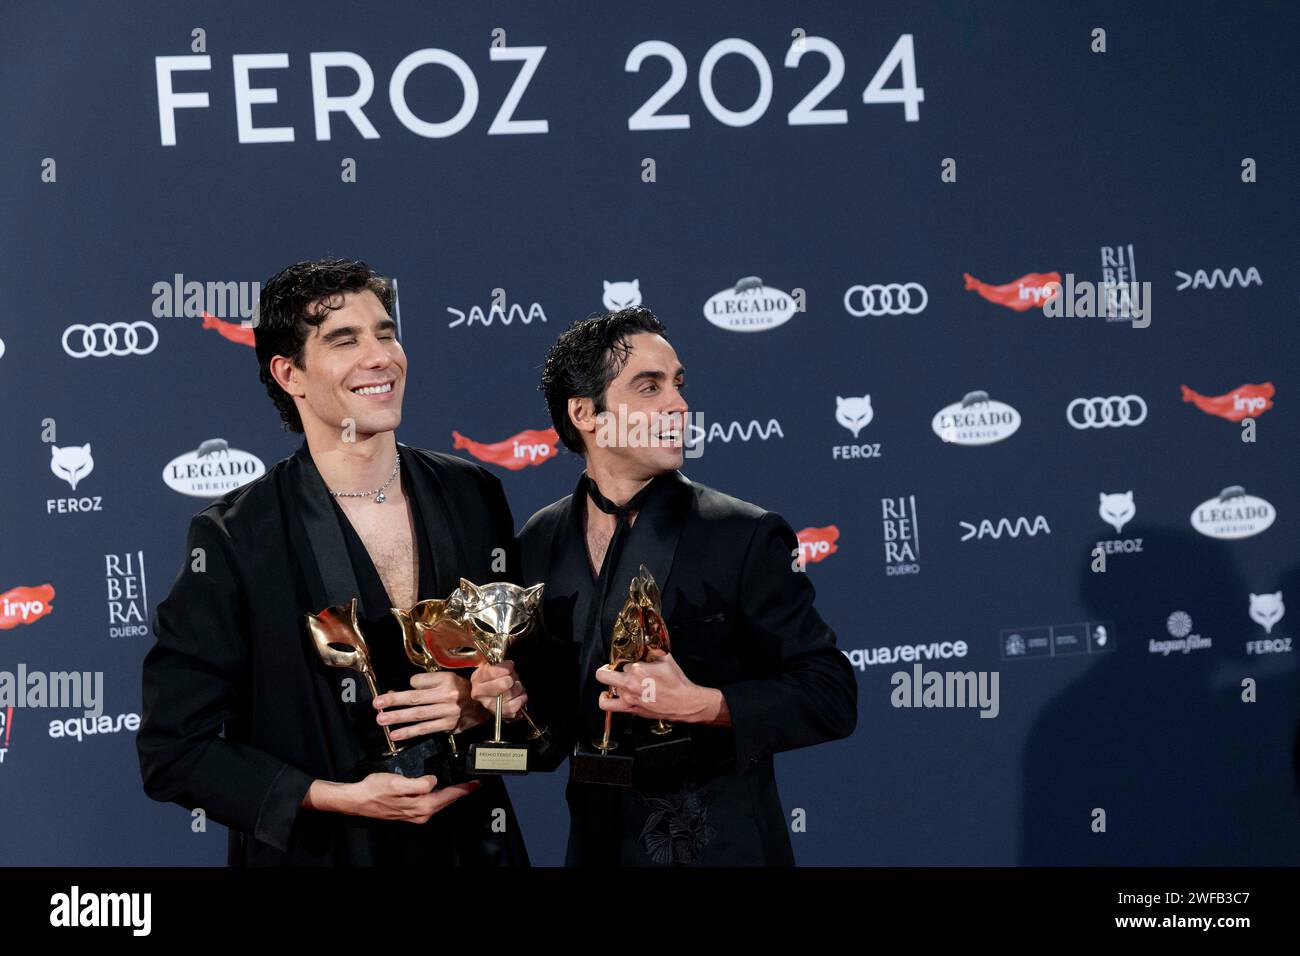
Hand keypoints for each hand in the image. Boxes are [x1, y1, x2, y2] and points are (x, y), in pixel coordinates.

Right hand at [304, 774, 479, 822]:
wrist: (358, 800)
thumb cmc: (375, 789)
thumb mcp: (397, 782)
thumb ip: (419, 784)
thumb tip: (434, 781)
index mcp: (422, 806)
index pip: (450, 795)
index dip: (465, 788)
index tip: (477, 782)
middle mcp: (421, 813)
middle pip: (447, 800)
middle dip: (462, 791)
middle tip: (475, 782)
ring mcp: (415, 814)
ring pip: (440, 802)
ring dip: (451, 793)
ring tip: (462, 784)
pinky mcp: (409, 811)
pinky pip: (431, 803)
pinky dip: (440, 795)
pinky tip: (440, 788)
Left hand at [373, 671, 471, 739]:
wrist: (482, 705)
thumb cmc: (461, 690)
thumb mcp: (448, 678)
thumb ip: (426, 683)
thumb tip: (402, 689)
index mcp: (446, 680)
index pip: (419, 681)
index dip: (406, 687)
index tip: (391, 692)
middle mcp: (448, 695)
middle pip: (416, 698)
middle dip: (394, 701)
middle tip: (377, 704)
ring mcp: (448, 712)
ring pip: (418, 715)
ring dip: (398, 718)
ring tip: (382, 720)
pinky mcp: (448, 726)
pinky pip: (425, 729)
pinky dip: (409, 732)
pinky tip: (396, 734)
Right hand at [469, 660, 528, 722]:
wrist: (492, 693)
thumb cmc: (495, 677)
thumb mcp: (494, 666)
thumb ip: (501, 665)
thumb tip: (509, 665)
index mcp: (477, 678)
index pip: (491, 673)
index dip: (504, 669)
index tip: (510, 667)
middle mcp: (479, 693)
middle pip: (503, 684)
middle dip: (512, 679)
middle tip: (512, 678)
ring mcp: (488, 704)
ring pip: (510, 695)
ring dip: (518, 689)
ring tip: (517, 686)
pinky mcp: (499, 713)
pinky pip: (514, 708)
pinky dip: (520, 700)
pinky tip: (520, 696)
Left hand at [595, 651, 726, 724]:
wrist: (684, 703)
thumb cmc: (677, 683)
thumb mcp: (666, 659)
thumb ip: (653, 650)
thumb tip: (648, 644)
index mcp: (638, 669)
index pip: (623, 661)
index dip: (627, 660)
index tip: (631, 661)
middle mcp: (630, 683)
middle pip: (605, 674)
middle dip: (608, 669)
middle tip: (613, 668)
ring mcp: (628, 697)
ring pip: (608, 688)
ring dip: (612, 684)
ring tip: (616, 681)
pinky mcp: (630, 708)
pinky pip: (608, 705)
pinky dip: (605, 699)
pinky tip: (608, 695)